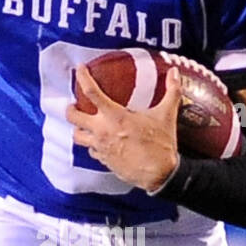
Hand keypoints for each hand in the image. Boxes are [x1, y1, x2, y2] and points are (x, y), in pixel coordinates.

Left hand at [66, 64, 180, 191]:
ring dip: (78, 128)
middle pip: (73, 116)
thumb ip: (171, 91)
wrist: (159, 175)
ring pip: (77, 136)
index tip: (80, 69)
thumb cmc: (161, 145)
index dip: (83, 78)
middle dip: (70, 108)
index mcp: (115, 117)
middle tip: (75, 103)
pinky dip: (92, 144)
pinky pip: (91, 150)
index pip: (91, 92)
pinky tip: (99, 141)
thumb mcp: (166, 115)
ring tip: (83, 123)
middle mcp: (102, 131)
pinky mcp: (104, 161)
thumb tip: (174, 73)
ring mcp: (101, 147)